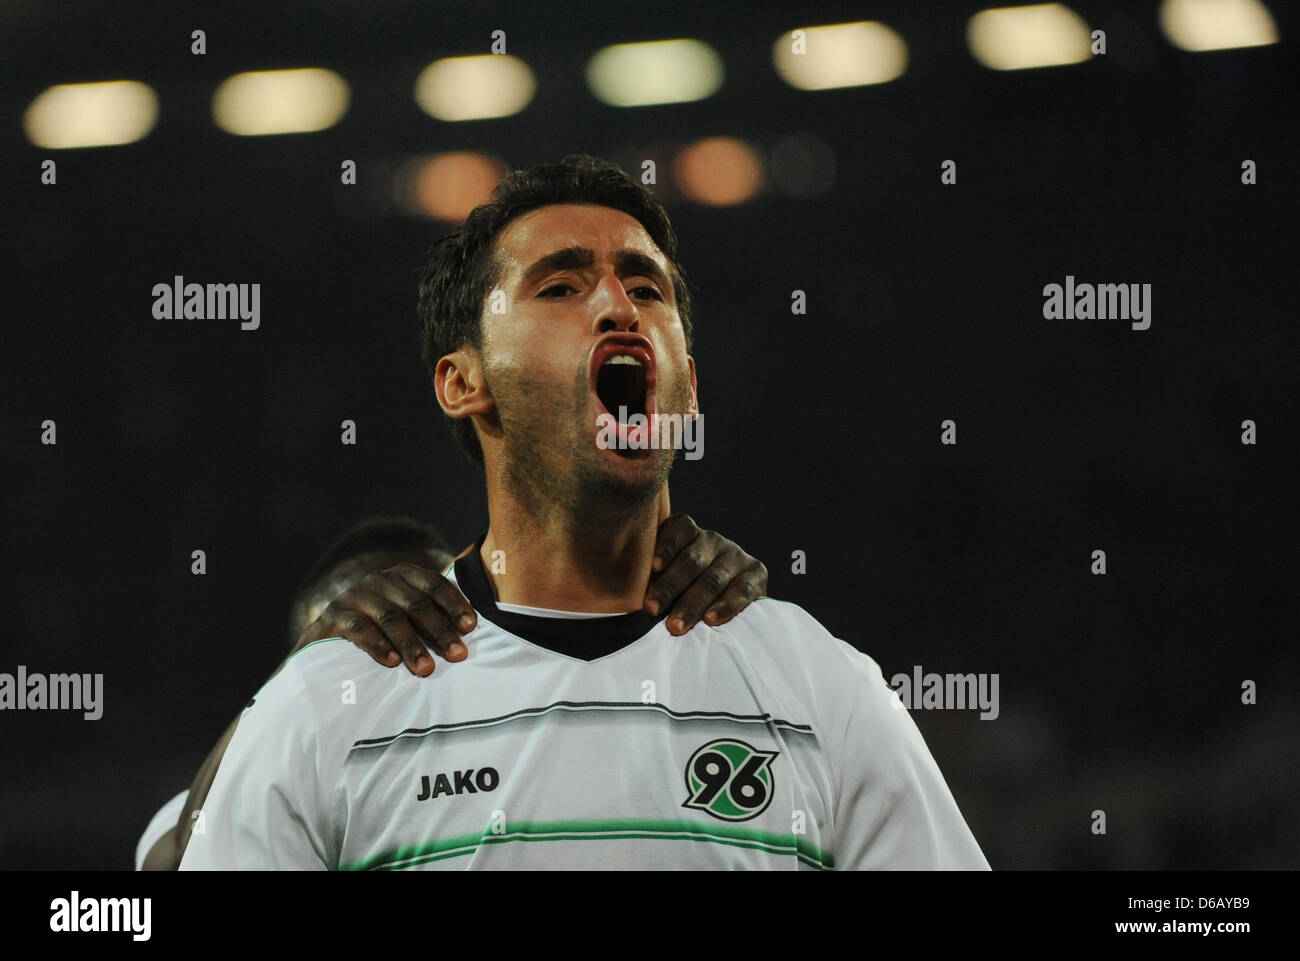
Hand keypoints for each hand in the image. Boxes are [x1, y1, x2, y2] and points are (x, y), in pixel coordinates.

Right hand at [292, 564, 476, 675]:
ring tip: (427, 669)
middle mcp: (381, 580)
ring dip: (412, 644)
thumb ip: (432, 617)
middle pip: (416, 604)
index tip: (471, 627)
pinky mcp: (334, 616)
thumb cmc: (380, 631)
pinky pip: (359, 629)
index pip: (434, 584)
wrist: (325, 642)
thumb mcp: (406, 617)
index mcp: (403, 575)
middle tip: (458, 655)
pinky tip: (392, 662)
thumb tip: (472, 633)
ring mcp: (356, 596)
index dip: (454, 604)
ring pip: (391, 618)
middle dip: (440, 631)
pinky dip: (378, 646)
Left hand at [644, 514, 767, 635]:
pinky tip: (710, 620)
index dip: (666, 545)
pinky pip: (741, 590)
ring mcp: (736, 556)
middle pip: (691, 561)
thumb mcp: (666, 579)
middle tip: (651, 609)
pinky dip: (725, 606)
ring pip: (712, 580)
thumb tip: (625, 596)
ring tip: (674, 626)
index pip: (679, 528)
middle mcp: (713, 541)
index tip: (653, 566)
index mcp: (689, 534)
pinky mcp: (756, 573)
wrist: (728, 600)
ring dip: (692, 604)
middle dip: (669, 587)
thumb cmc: (682, 591)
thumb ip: (651, 579)